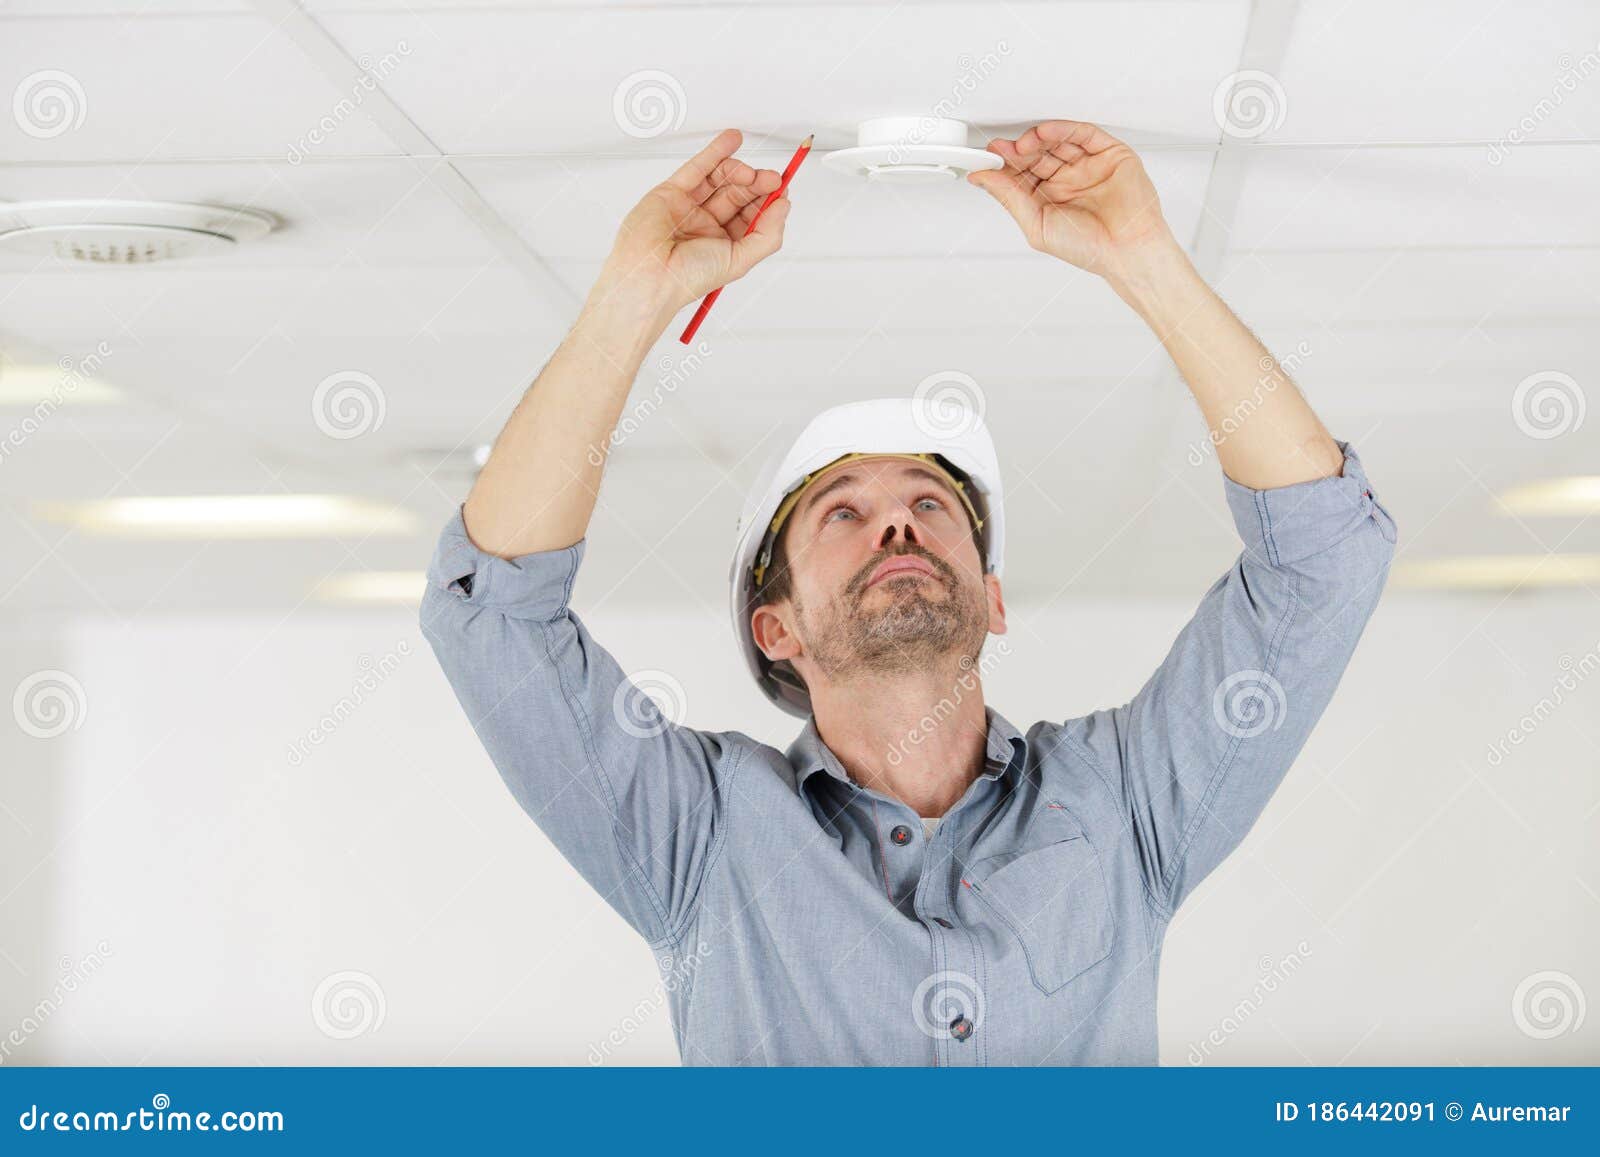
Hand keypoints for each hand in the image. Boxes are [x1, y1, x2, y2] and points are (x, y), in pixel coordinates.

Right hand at [596, 128, 791, 317]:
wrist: (650, 275)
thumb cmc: (687, 278)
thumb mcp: (740, 260)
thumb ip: (767, 234)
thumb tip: (783, 206)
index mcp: (725, 244)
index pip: (752, 216)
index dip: (768, 201)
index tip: (782, 190)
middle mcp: (707, 225)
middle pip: (738, 195)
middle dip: (756, 184)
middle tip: (770, 178)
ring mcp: (690, 207)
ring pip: (720, 179)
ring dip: (739, 170)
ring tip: (750, 172)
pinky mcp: (672, 192)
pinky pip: (698, 167)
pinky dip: (716, 152)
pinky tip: (732, 140)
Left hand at [968, 120, 1176, 278]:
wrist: (1127, 251)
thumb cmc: (1089, 248)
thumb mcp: (1036, 224)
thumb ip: (1009, 198)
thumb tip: (980, 177)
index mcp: (1049, 198)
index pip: (1022, 174)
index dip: (1004, 165)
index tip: (986, 159)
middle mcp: (1067, 180)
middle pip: (1037, 155)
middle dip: (1017, 151)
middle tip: (1000, 149)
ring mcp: (1088, 165)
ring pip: (1058, 141)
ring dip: (1037, 139)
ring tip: (1021, 145)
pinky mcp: (1109, 153)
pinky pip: (1082, 134)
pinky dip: (1062, 130)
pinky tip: (1043, 133)